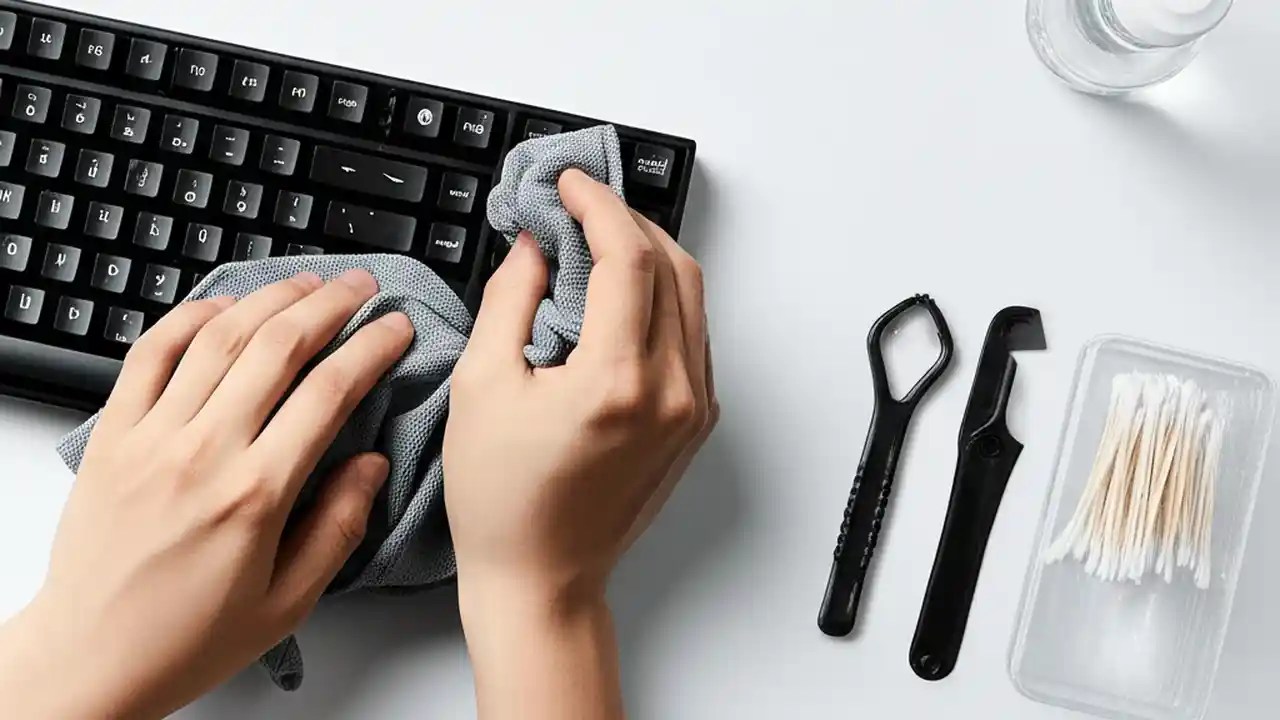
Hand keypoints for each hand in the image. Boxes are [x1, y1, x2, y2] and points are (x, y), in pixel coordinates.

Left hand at [0, 270, 412, 719]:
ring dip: (269, 298)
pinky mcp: (112, 437)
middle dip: (329, 305)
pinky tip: (223, 307)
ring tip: (305, 282)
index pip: (329, 393)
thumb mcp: (289, 602)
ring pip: (218, 338)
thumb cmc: (188, 638)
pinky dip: (188, 319)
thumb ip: (338, 527)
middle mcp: (204, 454)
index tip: (395, 329)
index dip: (371, 348)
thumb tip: (371, 464)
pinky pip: (149, 355)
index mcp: (257, 495)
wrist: (90, 658)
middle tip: (361, 288)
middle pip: (277, 347)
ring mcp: (152, 438)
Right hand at [445, 169, 716, 718]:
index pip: (627, 256)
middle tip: (578, 205)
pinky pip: (692, 333)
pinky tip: (621, 290)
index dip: (597, 205)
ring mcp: (693, 407)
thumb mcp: (481, 386)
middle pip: (670, 265)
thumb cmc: (502, 501)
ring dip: (649, 252)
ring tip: (597, 238)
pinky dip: (662, 295)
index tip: (569, 183)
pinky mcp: (696, 421)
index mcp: (617, 380)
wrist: (542, 577)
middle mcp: (672, 390)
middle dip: (625, 220)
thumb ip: (512, 298)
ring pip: (691, 295)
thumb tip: (536, 243)